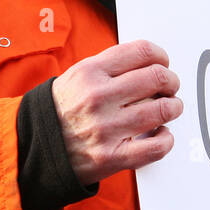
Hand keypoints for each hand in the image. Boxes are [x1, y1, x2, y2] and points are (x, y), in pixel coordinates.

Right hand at [51, 40, 181, 185]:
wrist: (36, 147)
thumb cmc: (61, 111)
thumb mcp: (77, 76)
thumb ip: (110, 67)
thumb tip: (150, 63)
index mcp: (89, 73)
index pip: (143, 52)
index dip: (161, 57)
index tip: (163, 64)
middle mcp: (98, 98)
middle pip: (157, 78)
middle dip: (171, 82)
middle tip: (169, 87)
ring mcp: (106, 129)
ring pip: (162, 110)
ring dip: (173, 108)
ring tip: (169, 109)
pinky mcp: (111, 157)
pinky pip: (155, 147)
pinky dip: (166, 139)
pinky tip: (161, 135)